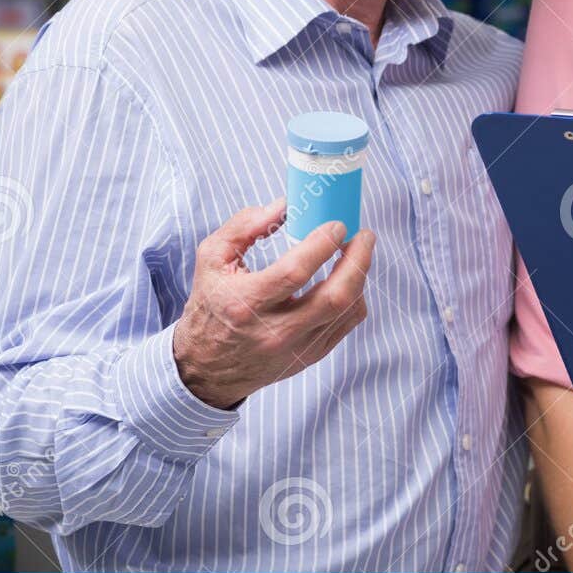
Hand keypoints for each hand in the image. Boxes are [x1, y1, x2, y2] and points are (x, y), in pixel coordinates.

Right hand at [172, 198, 375, 409]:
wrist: (207, 366)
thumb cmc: (211, 304)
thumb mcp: (211, 260)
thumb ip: (243, 227)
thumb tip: (285, 206)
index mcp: (244, 303)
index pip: (295, 272)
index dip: (322, 245)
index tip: (336, 225)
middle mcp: (273, 331)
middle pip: (333, 297)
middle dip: (358, 260)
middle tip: (365, 235)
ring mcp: (295, 348)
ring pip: (346, 310)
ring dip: (359, 276)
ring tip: (358, 252)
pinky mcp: (310, 356)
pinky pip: (347, 324)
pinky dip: (356, 297)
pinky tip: (349, 279)